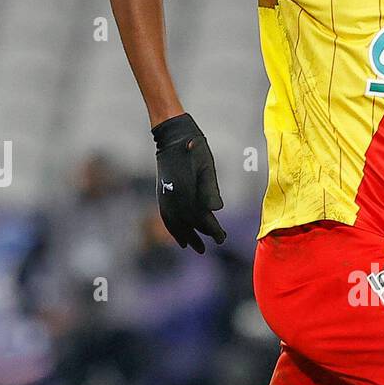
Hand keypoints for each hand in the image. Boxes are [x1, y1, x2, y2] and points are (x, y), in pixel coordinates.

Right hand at [152, 113, 226, 253]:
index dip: (213, 231)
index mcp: (188, 193)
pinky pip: (166, 219)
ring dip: (186, 237)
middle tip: (216, 242)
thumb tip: (217, 209)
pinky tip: (179, 237)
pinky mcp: (162, 195)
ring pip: (176, 225)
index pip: (203, 220)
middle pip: (190, 225)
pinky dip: (173, 230)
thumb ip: (210, 189)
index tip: (222, 238)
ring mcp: (166, 199)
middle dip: (202, 236)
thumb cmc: (195, 150)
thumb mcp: (207, 166)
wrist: (172, 137)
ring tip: (194, 247)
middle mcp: (175, 200)